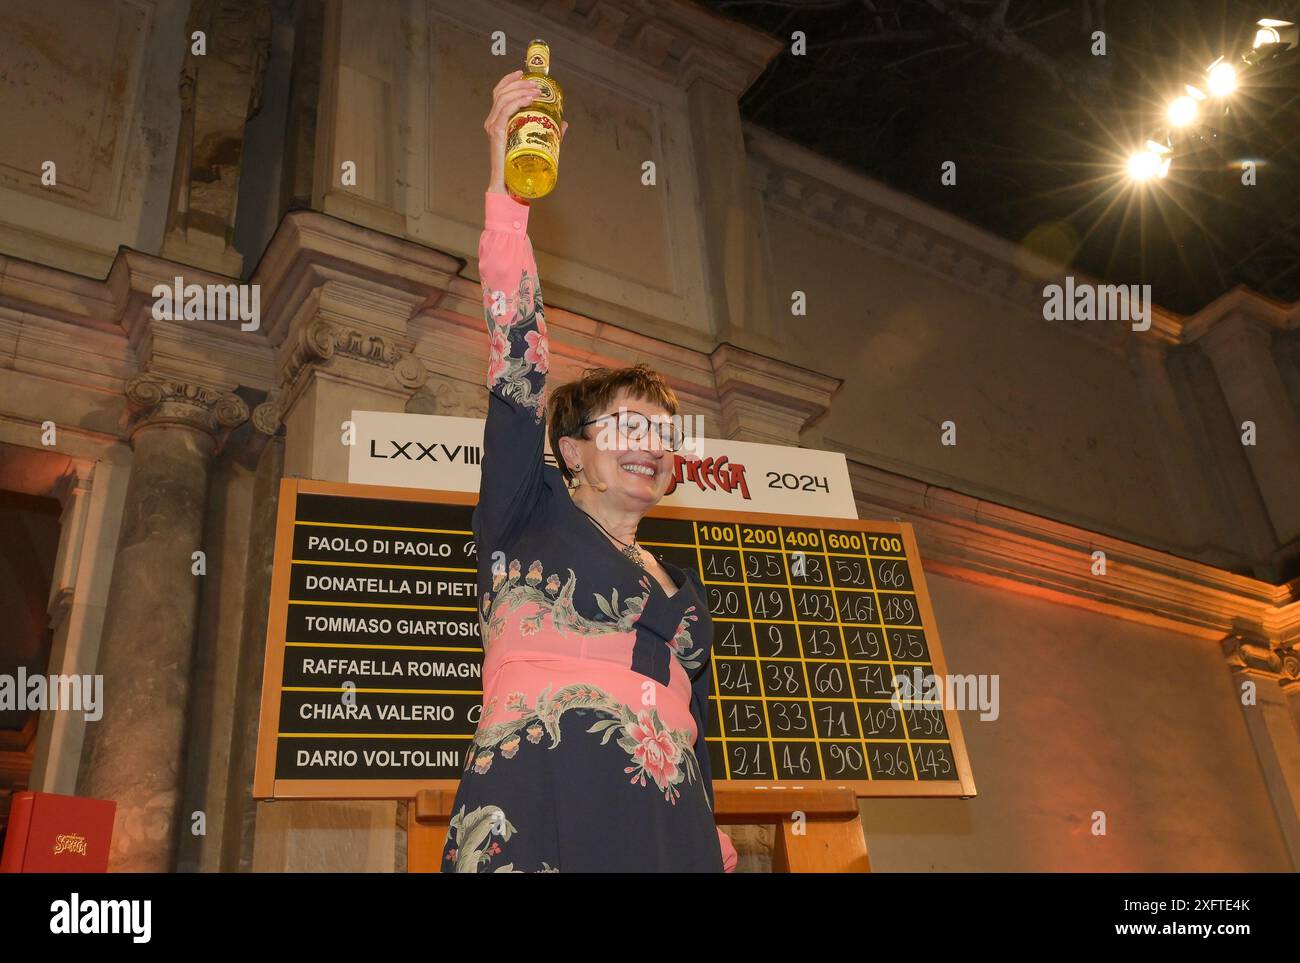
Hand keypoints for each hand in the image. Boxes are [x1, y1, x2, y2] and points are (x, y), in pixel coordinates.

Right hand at [485, 69, 568, 196]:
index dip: (509, 80)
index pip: (499, 94)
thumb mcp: (535, 145)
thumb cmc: (519, 167)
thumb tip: (563, 124)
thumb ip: (548, 133)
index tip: (523, 74)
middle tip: (536, 85)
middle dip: (519, 84)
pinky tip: (528, 100)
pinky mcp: (496, 133)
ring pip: (503, 98)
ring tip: (536, 92)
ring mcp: (493, 127)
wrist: (509, 185)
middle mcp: (492, 122)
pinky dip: (517, 101)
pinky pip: (505, 110)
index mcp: (497, 121)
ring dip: (521, 91)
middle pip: (501, 92)